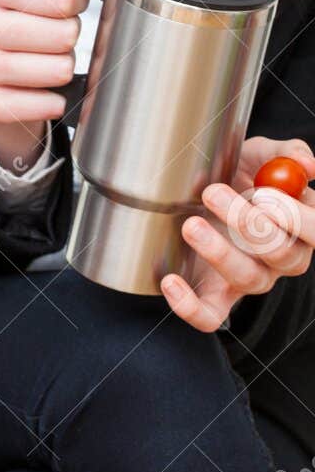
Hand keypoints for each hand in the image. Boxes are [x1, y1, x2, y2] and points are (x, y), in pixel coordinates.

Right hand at [0, 0, 109, 170]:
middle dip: (70, 36)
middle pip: (60, 36)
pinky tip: (50, 91)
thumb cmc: (30, 0)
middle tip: (59, 32)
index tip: (67, 2)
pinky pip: (35, 106)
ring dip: (65, 67)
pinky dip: (51, 101)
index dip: (74, 1)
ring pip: (52, 71)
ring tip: (55, 58)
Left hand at [162, 137, 314, 332]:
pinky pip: (209, 316)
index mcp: (302, 227)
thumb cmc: (237, 177)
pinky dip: (189, 306)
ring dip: (220, 252)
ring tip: (190, 224)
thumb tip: (307, 164)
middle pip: (281, 253)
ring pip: (248, 278)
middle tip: (214, 194)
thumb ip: (286, 155)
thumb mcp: (259, 156)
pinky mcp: (216, 297)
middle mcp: (283, 259)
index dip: (294, 216)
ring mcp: (250, 280)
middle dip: (249, 224)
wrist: (198, 196)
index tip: (262, 193)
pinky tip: (170, 281)